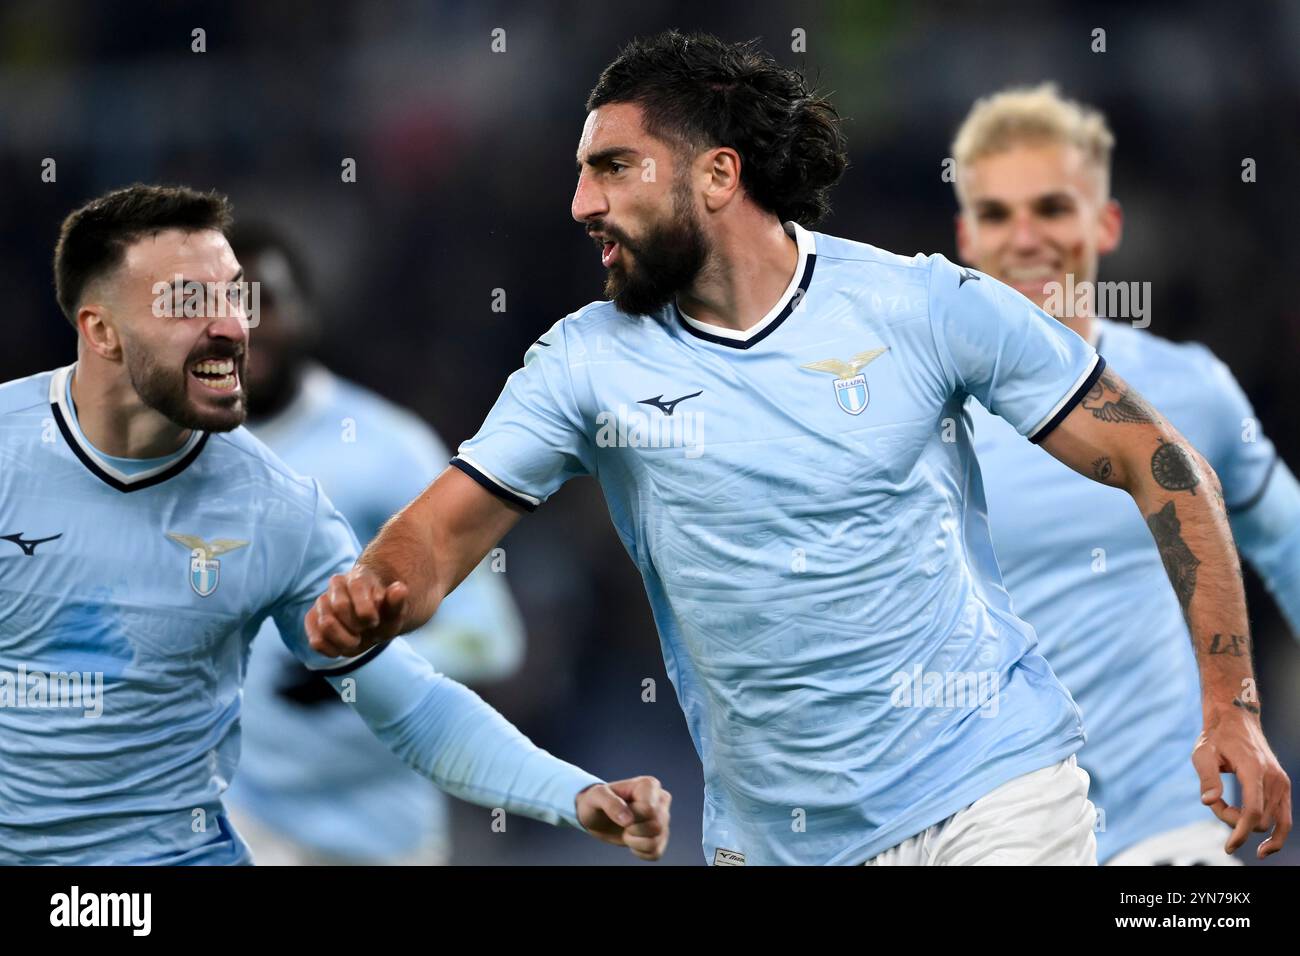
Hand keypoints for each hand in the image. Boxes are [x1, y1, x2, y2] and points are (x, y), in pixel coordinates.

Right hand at [305, 567, 408, 657]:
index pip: (357, 588)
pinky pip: (315, 640)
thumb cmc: (382, 617)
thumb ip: (397, 603)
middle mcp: (337, 584)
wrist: (369, 626)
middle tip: (365, 633)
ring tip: (355, 640)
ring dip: (344, 640)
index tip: (374, 622)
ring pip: (325, 624)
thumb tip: (400, 588)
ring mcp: (321, 601)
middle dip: (356, 627)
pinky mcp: (311, 619)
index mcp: (359, 577)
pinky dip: (331, 650)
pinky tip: (342, 649)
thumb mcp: (394, 614)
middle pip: (340, 607)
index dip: (367, 612)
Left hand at [576, 776, 670, 860]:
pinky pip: (655, 852)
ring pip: (656, 840)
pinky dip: (640, 852)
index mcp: (649, 784)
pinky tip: (632, 841)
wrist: (597, 815)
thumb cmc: (597, 801)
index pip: (649, 810)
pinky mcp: (661, 835)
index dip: (631, 817)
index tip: (620, 811)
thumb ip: (610, 803)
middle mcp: (661, 799)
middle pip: (656, 826)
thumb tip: (628, 820)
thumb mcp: (596, 796)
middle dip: (633, 830)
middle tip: (622, 822)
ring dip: (635, 842)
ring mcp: (663, 818)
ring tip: (626, 831)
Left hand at [1193, 707, 1291, 858]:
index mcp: (1254, 769)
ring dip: (1247, 824)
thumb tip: (1209, 802)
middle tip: (1215, 802)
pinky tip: (1264, 848)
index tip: (1229, 847)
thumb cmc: (1216, 737)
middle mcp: (1274, 778)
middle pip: (1257, 819)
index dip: (1240, 832)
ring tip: (1228, 811)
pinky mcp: (1284, 786)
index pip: (1252, 811)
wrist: (1237, 720)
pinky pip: (1285, 819)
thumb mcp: (1203, 753)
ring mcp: (1282, 783)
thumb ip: (1207, 778)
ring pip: (1270, 822)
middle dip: (1234, 820)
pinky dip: (1277, 835)